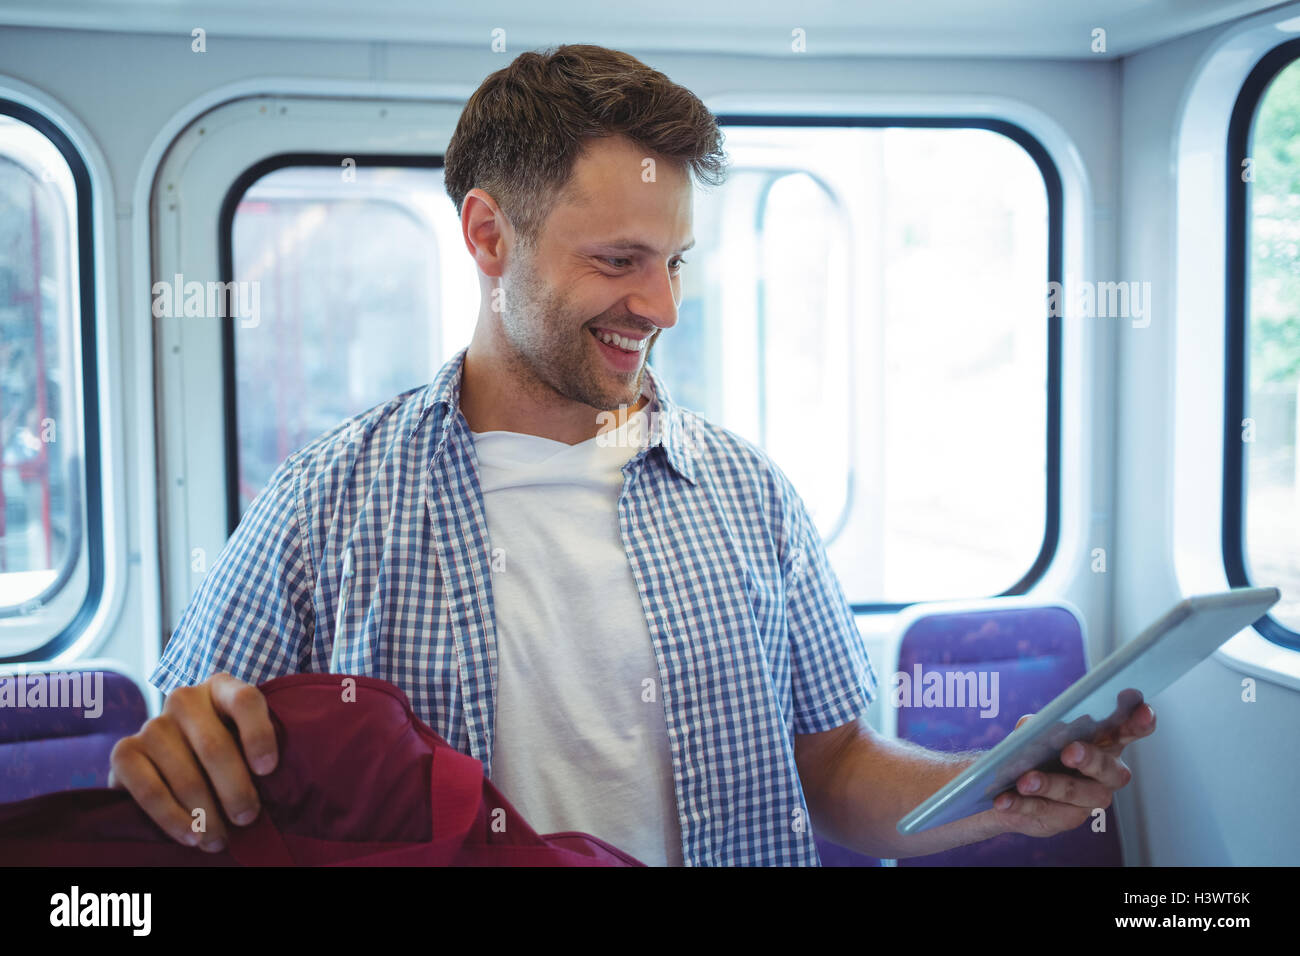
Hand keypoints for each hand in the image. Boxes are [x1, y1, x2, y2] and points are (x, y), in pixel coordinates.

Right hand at [108, 673, 277, 851]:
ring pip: (185, 775)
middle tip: (248, 819)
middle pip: (215, 746)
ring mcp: (152, 724)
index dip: (259, 735)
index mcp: (222, 687)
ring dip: (207, 815)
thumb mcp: (245, 740)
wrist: (170, 757)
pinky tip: (191, 836)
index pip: (245, 700)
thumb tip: (281, 791)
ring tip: (220, 840)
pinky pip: (150, 791)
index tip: (269, 771)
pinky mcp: (124, 752)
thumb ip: (257, 753)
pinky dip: (173, 819)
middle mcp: (185, 699)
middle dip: (235, 790)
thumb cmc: (225, 750)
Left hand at [988, 703, 1156, 837]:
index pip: (1129, 731)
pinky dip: (1021, 804)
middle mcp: (1106, 774)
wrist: (1008, 785)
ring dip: (1049, 785)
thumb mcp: (1033, 731)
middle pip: (1109, 769)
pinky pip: (1044, 812)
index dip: (1139, 722)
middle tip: (1070, 751)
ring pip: (1074, 792)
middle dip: (1090, 758)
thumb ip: (1038, 725)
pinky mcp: (1064, 819)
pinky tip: (1003, 800)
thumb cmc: (1035, 749)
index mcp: (1105, 743)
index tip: (1140, 708)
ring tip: (1025, 780)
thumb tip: (1035, 725)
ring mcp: (1088, 800)